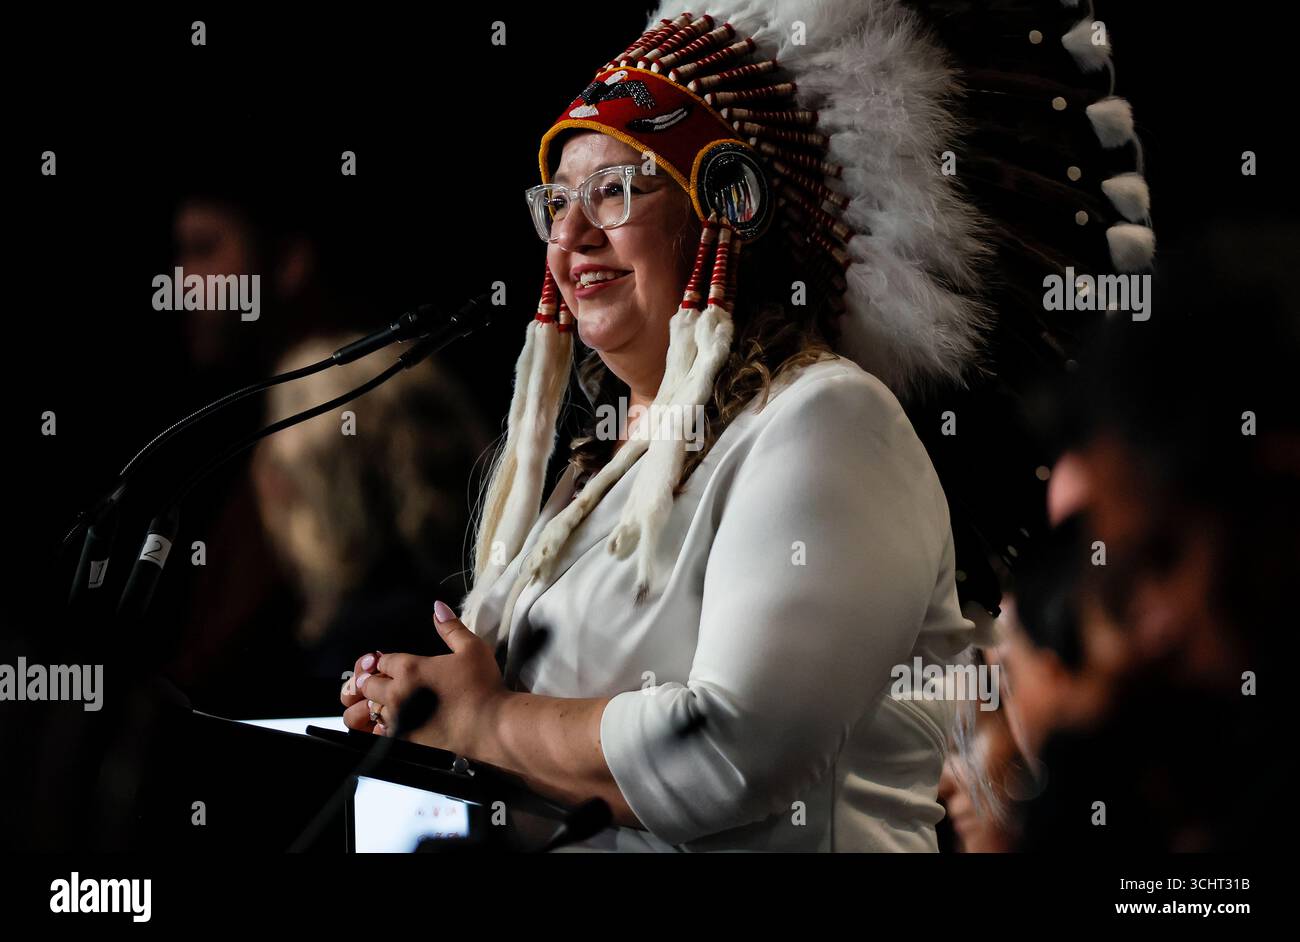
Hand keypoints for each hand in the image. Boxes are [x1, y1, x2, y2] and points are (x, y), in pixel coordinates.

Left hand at [339, 600, 507, 754]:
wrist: (493, 727)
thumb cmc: (484, 687)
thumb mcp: (472, 648)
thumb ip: (451, 627)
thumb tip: (437, 607)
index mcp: (410, 668)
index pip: (383, 661)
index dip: (386, 662)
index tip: (390, 665)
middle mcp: (398, 694)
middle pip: (369, 686)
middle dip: (373, 682)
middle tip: (380, 682)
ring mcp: (400, 720)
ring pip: (372, 711)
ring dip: (377, 705)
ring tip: (389, 704)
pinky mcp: (406, 742)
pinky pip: (382, 735)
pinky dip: (384, 728)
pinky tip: (396, 726)